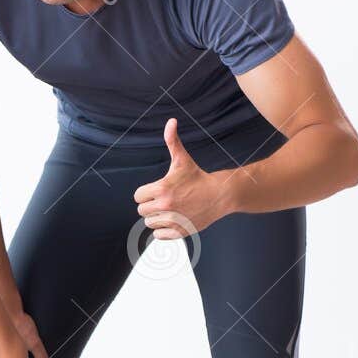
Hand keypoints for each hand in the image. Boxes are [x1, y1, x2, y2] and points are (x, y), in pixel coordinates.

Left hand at [133, 118, 237, 239]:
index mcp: (162, 189)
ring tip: (170, 209)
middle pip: (142, 210)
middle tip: (164, 200)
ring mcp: (172, 220)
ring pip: (149, 223)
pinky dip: (163, 231)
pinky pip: (159, 236)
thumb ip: (172, 141)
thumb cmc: (198, 177)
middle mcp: (166, 206)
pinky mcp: (179, 232)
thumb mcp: (182, 160)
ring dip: (157, 218)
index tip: (157, 190)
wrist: (220, 195)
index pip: (138, 196)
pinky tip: (173, 220)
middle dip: (150, 205)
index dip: (146, 193)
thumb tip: (171, 121)